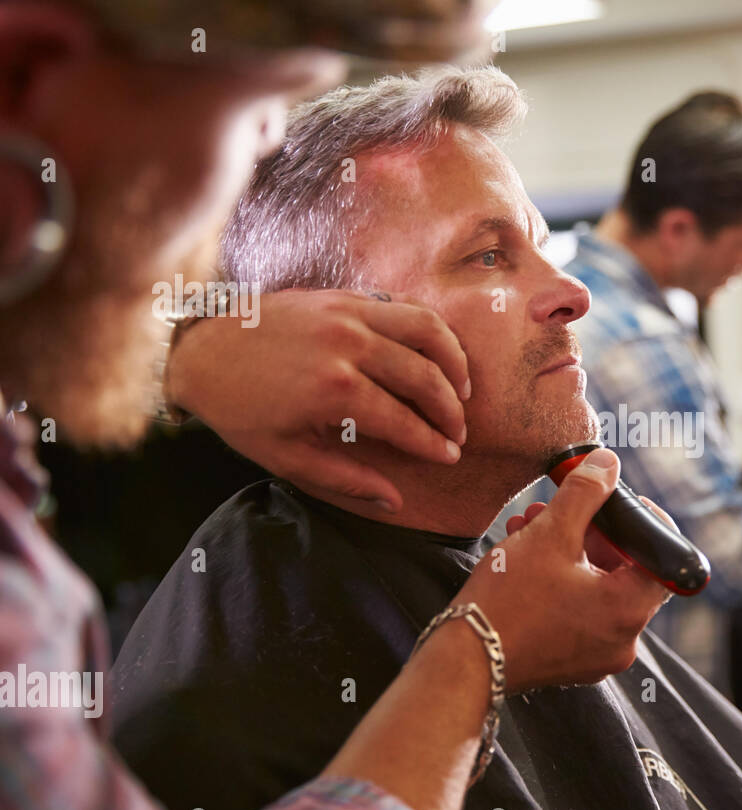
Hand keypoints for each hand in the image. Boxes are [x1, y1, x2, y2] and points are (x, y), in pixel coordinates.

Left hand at [166, 288, 469, 512]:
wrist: (199, 350)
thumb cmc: (240, 411)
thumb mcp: (286, 457)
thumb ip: (345, 478)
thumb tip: (394, 500)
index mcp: (334, 391)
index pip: (404, 421)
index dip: (432, 444)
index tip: (450, 458)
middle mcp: (348, 346)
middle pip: (424, 377)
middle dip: (450, 410)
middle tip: (458, 432)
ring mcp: (347, 314)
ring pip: (426, 330)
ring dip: (453, 360)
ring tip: (462, 388)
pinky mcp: (343, 296)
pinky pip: (403, 307)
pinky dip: (428, 329)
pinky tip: (434, 353)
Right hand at [453, 448, 670, 692]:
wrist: (464, 662)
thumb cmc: (508, 601)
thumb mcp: (549, 534)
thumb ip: (585, 493)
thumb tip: (608, 464)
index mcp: (628, 610)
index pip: (662, 558)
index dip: (644, 523)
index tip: (617, 503)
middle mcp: (623, 640)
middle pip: (627, 571)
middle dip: (593, 533)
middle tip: (562, 512)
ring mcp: (599, 655)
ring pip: (599, 589)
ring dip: (572, 553)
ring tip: (532, 527)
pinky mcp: (574, 662)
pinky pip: (582, 612)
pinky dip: (564, 583)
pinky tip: (526, 558)